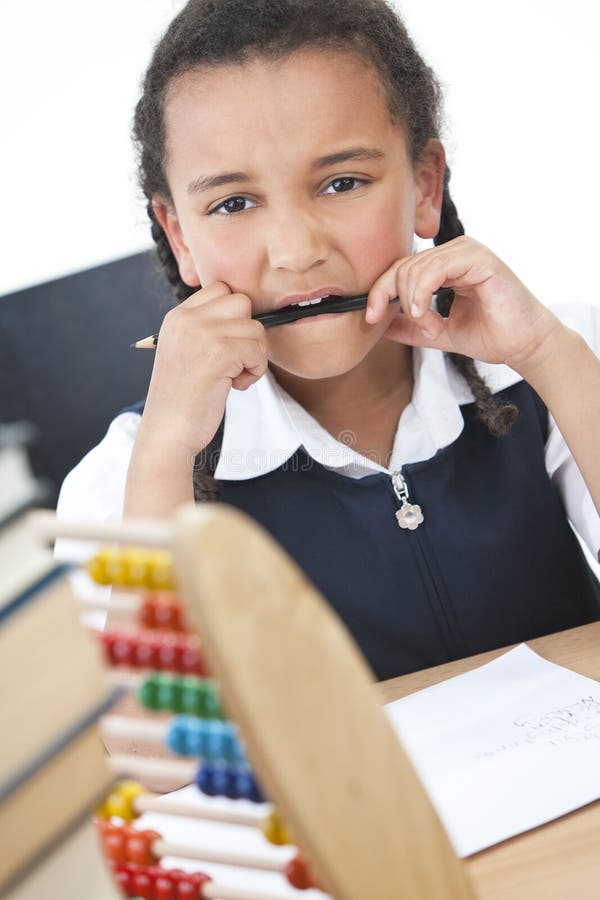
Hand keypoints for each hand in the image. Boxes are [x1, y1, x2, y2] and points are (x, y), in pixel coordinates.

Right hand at [140, 281, 267, 456]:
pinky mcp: (219, 353)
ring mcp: (202, 334)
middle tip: (234, 362)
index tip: (226, 346)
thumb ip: (207, 329)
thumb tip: (248, 316)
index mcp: (177, 316)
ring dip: (253, 355)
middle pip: (241, 302)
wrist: (168, 432)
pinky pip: (258, 350)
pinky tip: (235, 386)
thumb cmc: (183, 399)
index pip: (220, 289)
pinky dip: (255, 371)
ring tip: (232, 377)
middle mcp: (187, 319)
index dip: (233, 317)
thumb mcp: (186, 352)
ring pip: (255, 327)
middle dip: (247, 332)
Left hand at [367, 236, 560, 371]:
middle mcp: (454, 252)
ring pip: (414, 268)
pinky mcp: (479, 258)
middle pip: (401, 267)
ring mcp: (467, 251)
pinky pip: (433, 269)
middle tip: (420, 328)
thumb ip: (410, 326)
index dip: (380, 292)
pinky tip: (425, 314)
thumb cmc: (490, 335)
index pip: (399, 269)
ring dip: (413, 304)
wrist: (523, 345)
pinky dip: (421, 295)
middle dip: (396, 301)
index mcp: (445, 264)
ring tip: (430, 327)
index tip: (371, 318)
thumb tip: (379, 324)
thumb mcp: (438, 333)